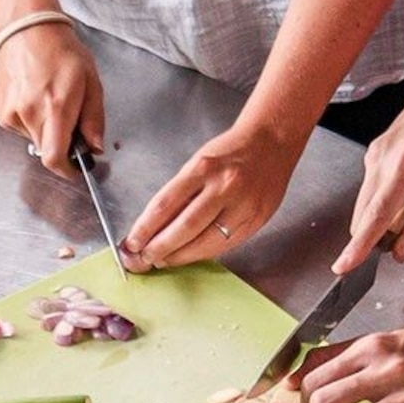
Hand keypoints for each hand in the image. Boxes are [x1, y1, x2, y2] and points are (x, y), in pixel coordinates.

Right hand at [0, 22, 104, 178]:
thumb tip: (95, 147)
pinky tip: (36, 99)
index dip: (67, 170)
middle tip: (71, 120)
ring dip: (48, 131)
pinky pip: (23, 130)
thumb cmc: (62, 52)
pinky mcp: (3, 114)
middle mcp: (31, 114)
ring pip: (36, 141)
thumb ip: (94, 119)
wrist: (28, 32)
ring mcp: (13, 115)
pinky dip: (34, 123)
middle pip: (47, 151)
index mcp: (56, 107)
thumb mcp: (91, 82)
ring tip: (51, 101)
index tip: (76, 169)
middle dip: (62, 145)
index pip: (55, 158)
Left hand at [128, 119, 295, 267]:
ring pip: (206, 242)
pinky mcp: (256, 220)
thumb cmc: (230, 151)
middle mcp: (224, 187)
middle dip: (160, 248)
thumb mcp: (199, 161)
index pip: (165, 204)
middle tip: (142, 259)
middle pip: (184, 228)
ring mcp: (243, 205)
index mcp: (203, 168)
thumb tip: (155, 226)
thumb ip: (181, 193)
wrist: (272, 141)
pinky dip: (205, 253)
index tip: (131, 242)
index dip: (144, 228)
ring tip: (162, 261)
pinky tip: (191, 256)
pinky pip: (226, 244)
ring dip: (180, 256)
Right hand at [338, 70, 403, 273]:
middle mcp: (380, 161)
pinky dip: (395, 197)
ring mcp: (375, 154)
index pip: (374, 219)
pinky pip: (377, 189)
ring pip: (372, 205)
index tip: (341, 270)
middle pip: (368, 218)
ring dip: (395, 213)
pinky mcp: (377, 151)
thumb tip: (402, 251)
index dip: (357, 249)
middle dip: (390, 231)